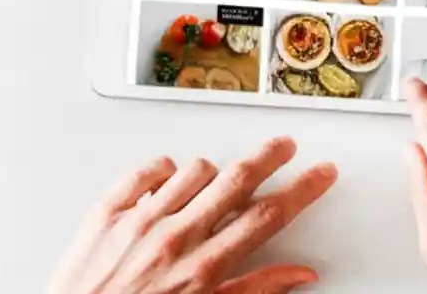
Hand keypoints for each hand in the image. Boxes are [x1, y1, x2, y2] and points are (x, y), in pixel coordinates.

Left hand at [48, 137, 335, 293]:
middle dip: (270, 157)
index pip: (267, 217)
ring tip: (216, 185)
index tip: (321, 174)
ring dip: (212, 173)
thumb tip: (299, 275)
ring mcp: (137, 222)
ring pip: (194, 170)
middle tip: (285, 146)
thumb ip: (255, 290)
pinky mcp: (105, 214)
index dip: (302, 190)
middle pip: (237, 180)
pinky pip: (144, 173)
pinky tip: (169, 183)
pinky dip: (161, 172)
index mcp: (203, 270)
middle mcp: (174, 239)